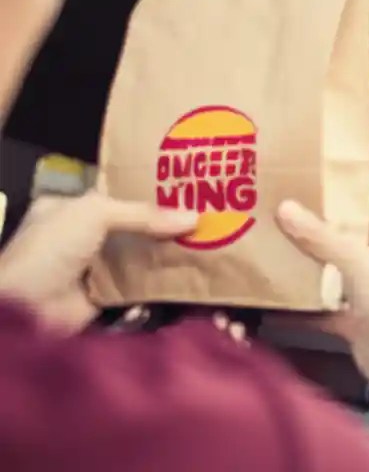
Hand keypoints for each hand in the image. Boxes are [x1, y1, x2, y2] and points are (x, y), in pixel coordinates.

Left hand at [0, 191, 197, 332]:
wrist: (28, 309)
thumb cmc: (52, 248)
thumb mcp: (95, 214)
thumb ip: (144, 214)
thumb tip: (194, 218)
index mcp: (69, 209)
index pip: (115, 196)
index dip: (148, 193)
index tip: (186, 190)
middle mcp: (80, 236)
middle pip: (132, 225)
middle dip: (164, 224)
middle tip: (205, 216)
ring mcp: (92, 268)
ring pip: (138, 255)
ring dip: (166, 252)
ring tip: (209, 241)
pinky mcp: (105, 296)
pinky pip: (139, 284)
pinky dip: (161, 281)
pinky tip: (191, 272)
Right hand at [268, 199, 368, 381]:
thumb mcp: (352, 258)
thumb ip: (319, 237)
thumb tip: (285, 207)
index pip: (363, 236)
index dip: (338, 228)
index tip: (307, 219)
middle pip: (345, 264)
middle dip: (318, 256)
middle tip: (284, 242)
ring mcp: (368, 307)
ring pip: (334, 291)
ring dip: (309, 286)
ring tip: (276, 271)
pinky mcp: (353, 330)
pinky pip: (323, 318)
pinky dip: (301, 316)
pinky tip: (274, 311)